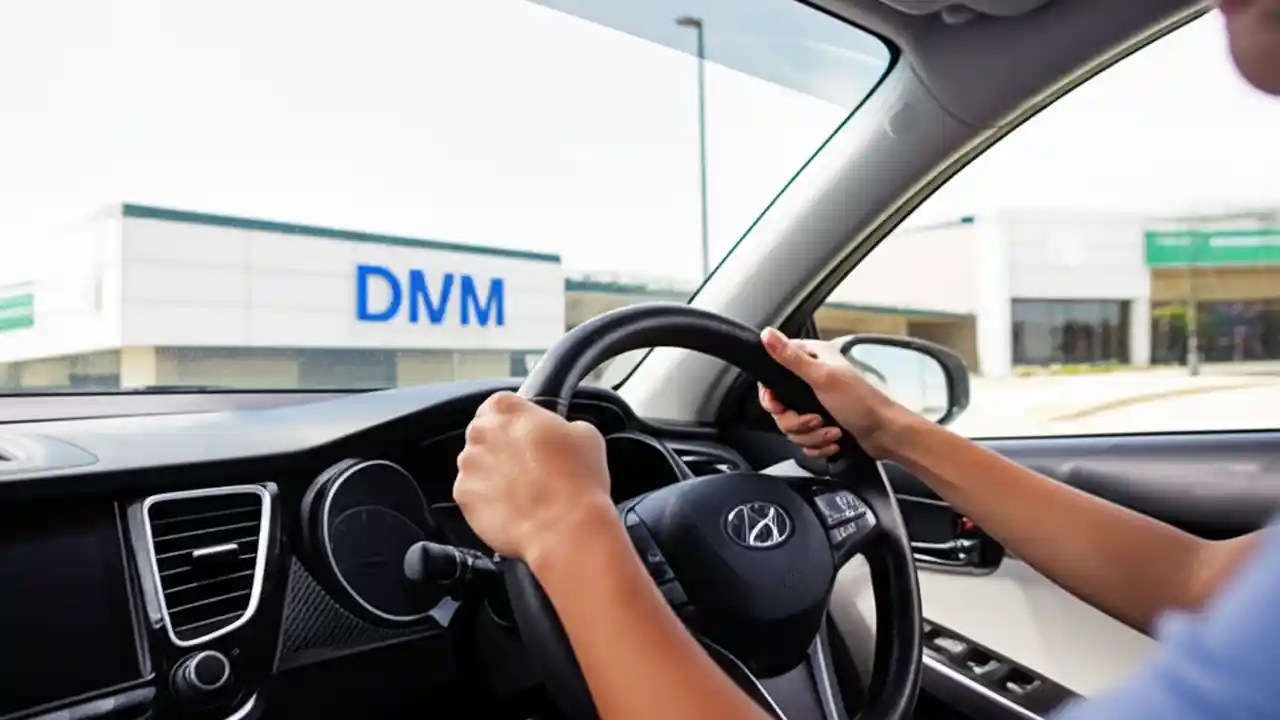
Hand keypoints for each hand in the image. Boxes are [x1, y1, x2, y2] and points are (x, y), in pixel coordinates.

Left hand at [454, 391, 613, 563]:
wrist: (564, 527)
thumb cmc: (578, 478)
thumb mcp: (585, 434)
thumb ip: (562, 426)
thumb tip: (558, 434)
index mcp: (506, 409)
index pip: (500, 404)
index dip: (516, 422)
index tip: (528, 435)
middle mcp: (479, 432)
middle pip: (484, 434)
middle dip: (501, 447)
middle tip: (529, 466)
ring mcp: (467, 466)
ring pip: (476, 466)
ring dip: (493, 474)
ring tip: (523, 493)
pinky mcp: (462, 498)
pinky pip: (473, 495)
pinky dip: (488, 501)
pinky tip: (513, 509)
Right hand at [758, 327, 915, 459]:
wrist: (886, 434)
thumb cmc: (862, 403)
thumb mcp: (822, 377)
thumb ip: (791, 358)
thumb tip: (767, 334)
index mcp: (812, 360)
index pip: (773, 372)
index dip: (771, 394)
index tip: (779, 405)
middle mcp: (813, 379)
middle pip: (780, 407)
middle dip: (796, 421)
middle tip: (814, 419)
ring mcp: (817, 403)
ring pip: (792, 426)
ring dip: (810, 435)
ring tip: (830, 430)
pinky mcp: (822, 423)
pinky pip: (804, 439)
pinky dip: (818, 444)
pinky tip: (833, 439)